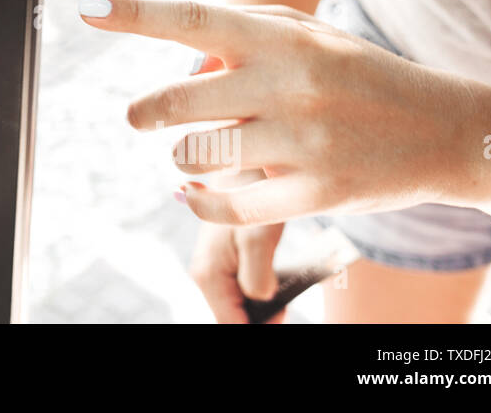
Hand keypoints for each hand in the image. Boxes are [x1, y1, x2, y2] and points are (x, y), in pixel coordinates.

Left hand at [77, 0, 490, 224]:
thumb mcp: (307, 34)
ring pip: (198, 156)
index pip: (194, 20)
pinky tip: (194, 190)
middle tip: (138, 115)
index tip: (88, 6)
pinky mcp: (314, 193)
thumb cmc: (357, 73)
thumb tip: (181, 52)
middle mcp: (289, 85)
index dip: (135, 14)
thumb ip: (243, 32)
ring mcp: (302, 141)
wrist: (445, 128)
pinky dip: (199, 200)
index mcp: (281, 39)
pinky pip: (227, 207)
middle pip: (180, 100)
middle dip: (148, 110)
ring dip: (184, 156)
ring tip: (195, 149)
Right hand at [189, 171, 284, 322]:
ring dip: (262, 305)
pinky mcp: (224, 260)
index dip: (260, 327)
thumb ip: (256, 277)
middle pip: (233, 318)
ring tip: (283, 286)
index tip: (283, 313)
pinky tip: (276, 277)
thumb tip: (262, 301)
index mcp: (208, 275)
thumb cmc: (251, 194)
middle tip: (285, 300)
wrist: (244, 164)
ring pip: (239, 306)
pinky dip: (260, 290)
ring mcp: (213, 268)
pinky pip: (242, 290)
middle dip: (261, 317)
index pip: (230, 325)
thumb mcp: (258, 236)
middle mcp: (204, 275)